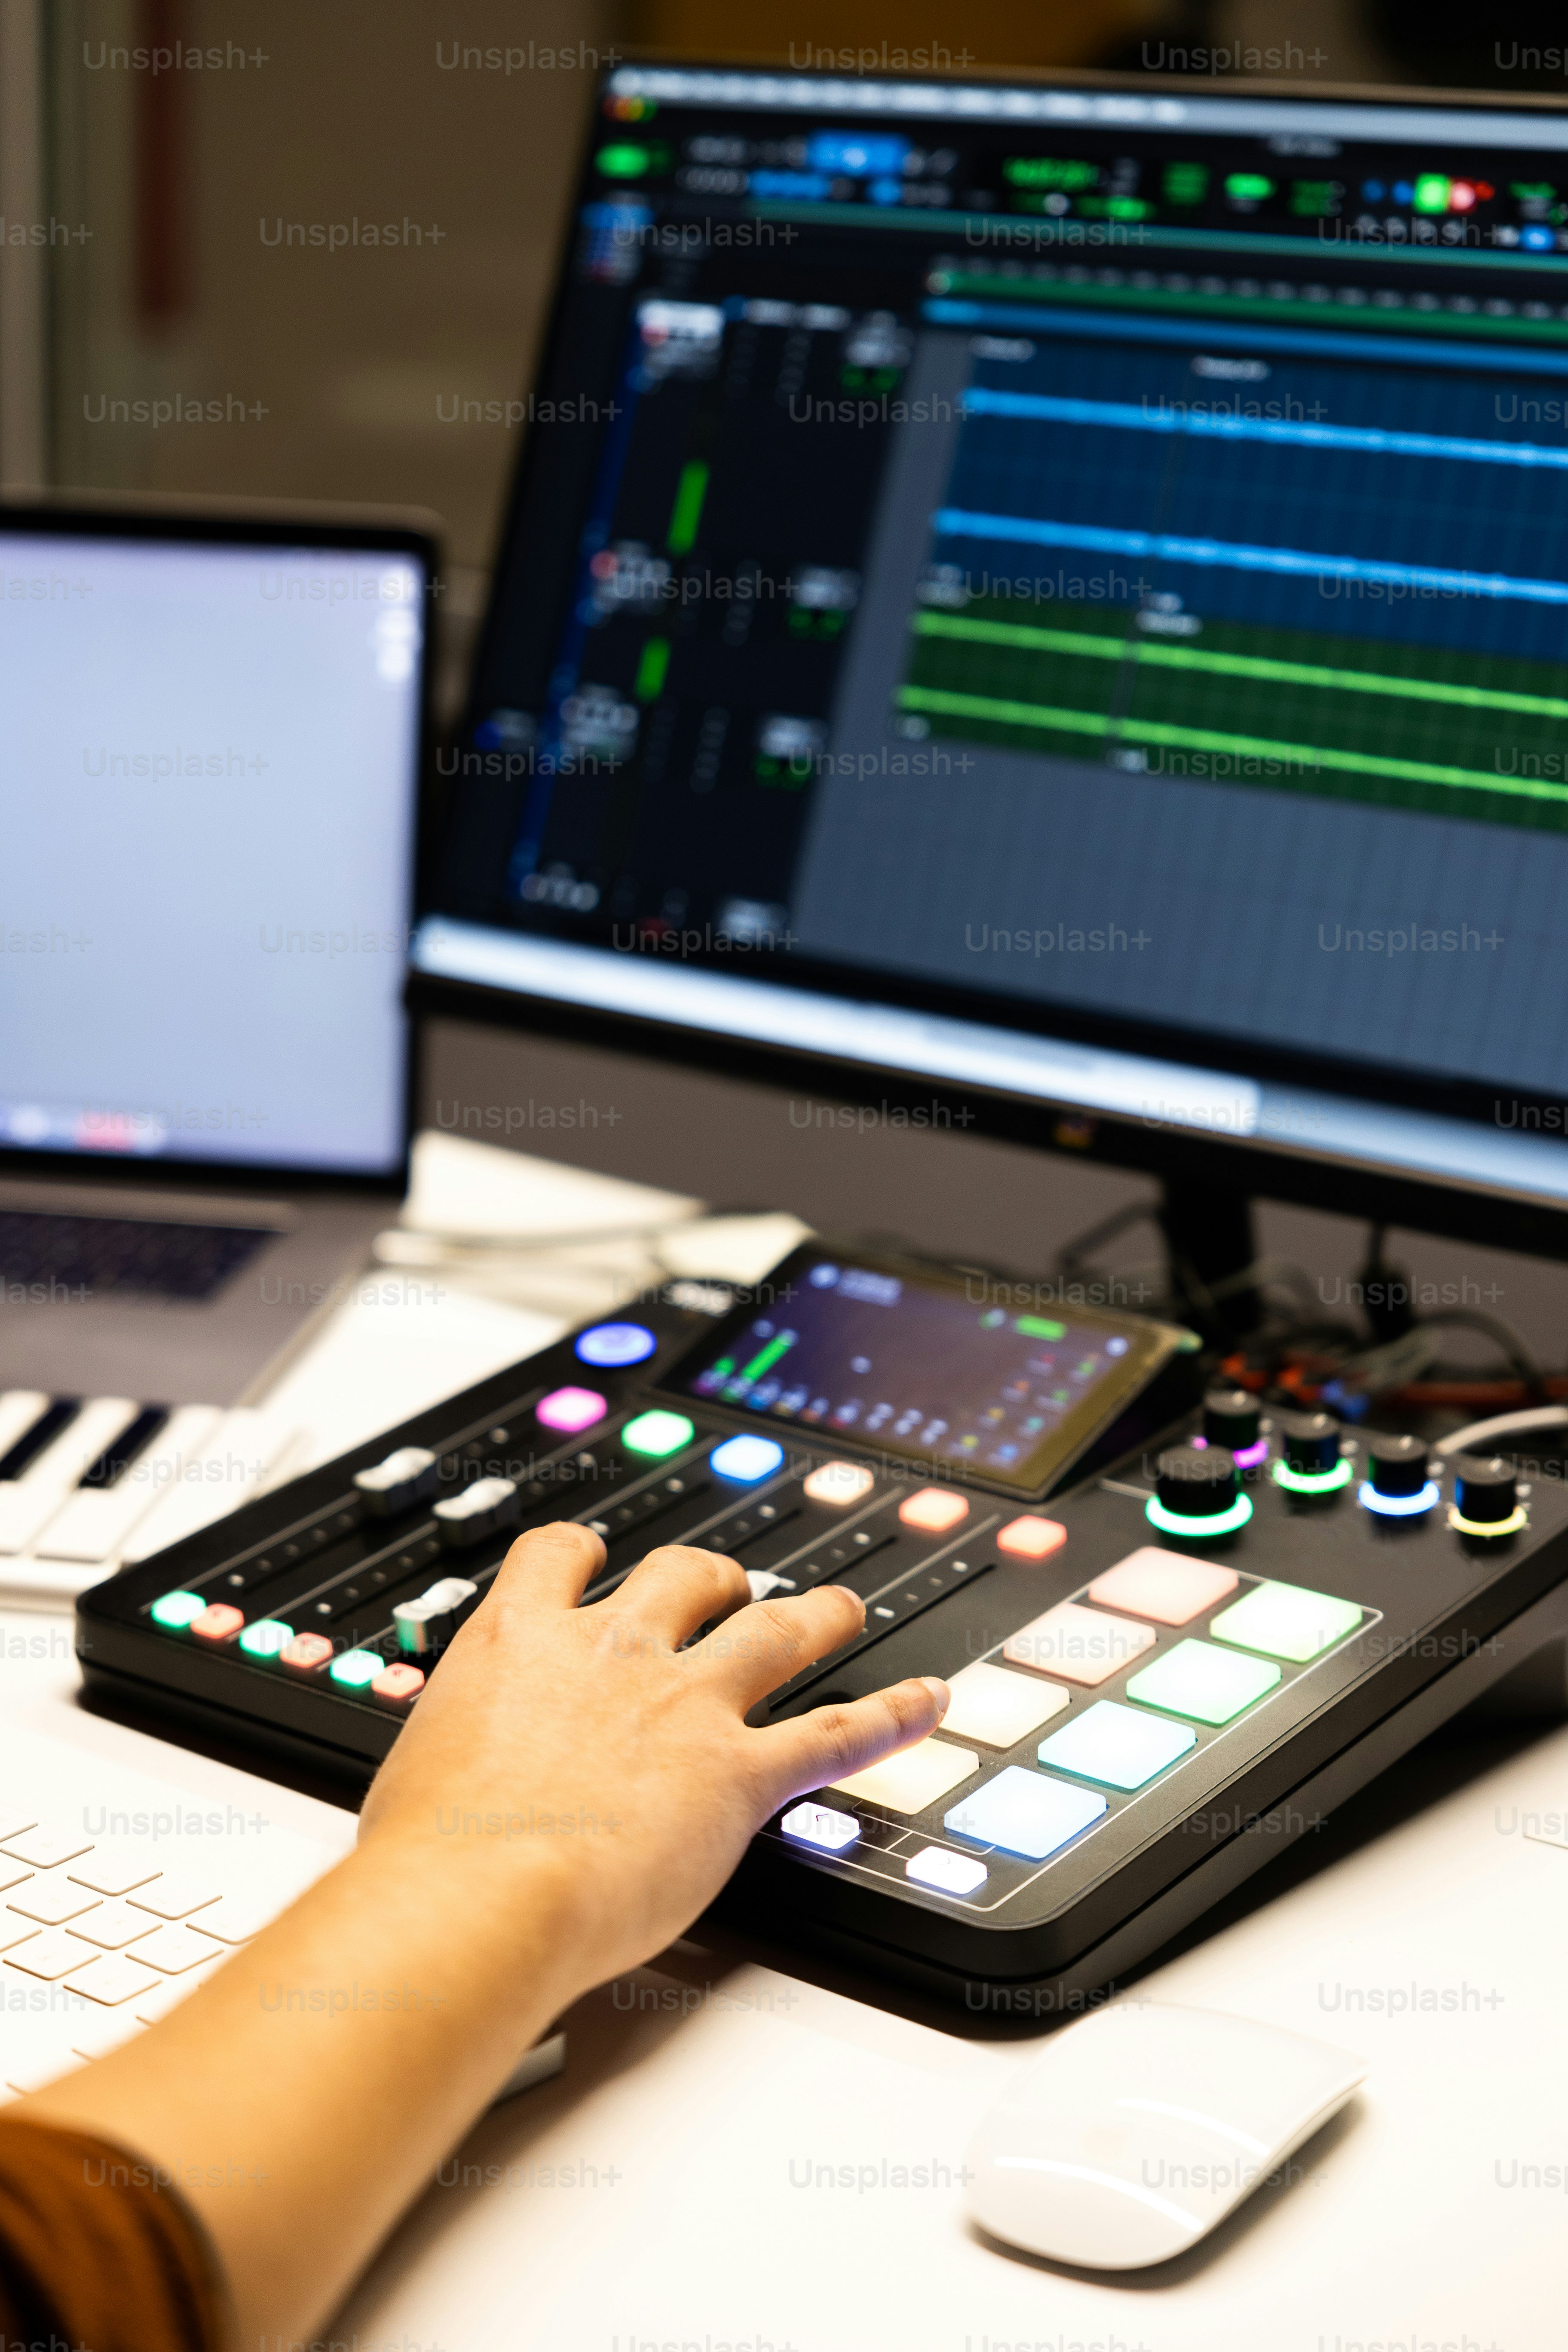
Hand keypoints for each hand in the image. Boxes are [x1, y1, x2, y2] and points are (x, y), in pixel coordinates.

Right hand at [358, 1519, 949, 1990]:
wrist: (479, 1893)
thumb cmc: (430, 1853)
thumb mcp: (416, 1774)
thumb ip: (451, 1759)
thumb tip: (436, 1799)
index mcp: (519, 1643)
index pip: (555, 1558)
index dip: (582, 1552)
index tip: (593, 1558)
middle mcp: (610, 1652)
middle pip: (680, 1576)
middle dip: (710, 1575)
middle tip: (727, 1584)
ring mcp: (684, 1704)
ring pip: (773, 1631)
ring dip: (816, 1613)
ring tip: (842, 1607)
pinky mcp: (739, 1772)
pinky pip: (837, 1732)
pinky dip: (891, 1713)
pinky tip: (926, 1699)